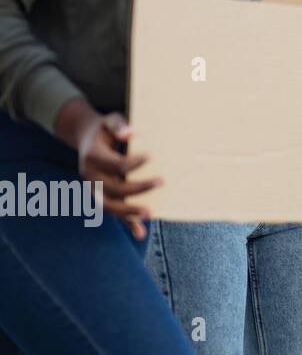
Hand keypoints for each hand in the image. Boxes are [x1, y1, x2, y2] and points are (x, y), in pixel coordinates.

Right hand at [75, 111, 158, 239]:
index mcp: (92, 157)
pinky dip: (127, 223)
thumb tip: (132, 133)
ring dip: (130, 212)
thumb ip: (119, 126)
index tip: (152, 156)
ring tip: (150, 213)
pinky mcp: (102, 197)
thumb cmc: (105, 129)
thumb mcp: (110, 121)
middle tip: (161, 181)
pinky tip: (140, 233)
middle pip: (113, 188)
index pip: (115, 164)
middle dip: (137, 187)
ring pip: (110, 206)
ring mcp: (94, 189)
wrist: (87, 138)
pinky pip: (114, 212)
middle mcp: (90, 176)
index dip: (133, 163)